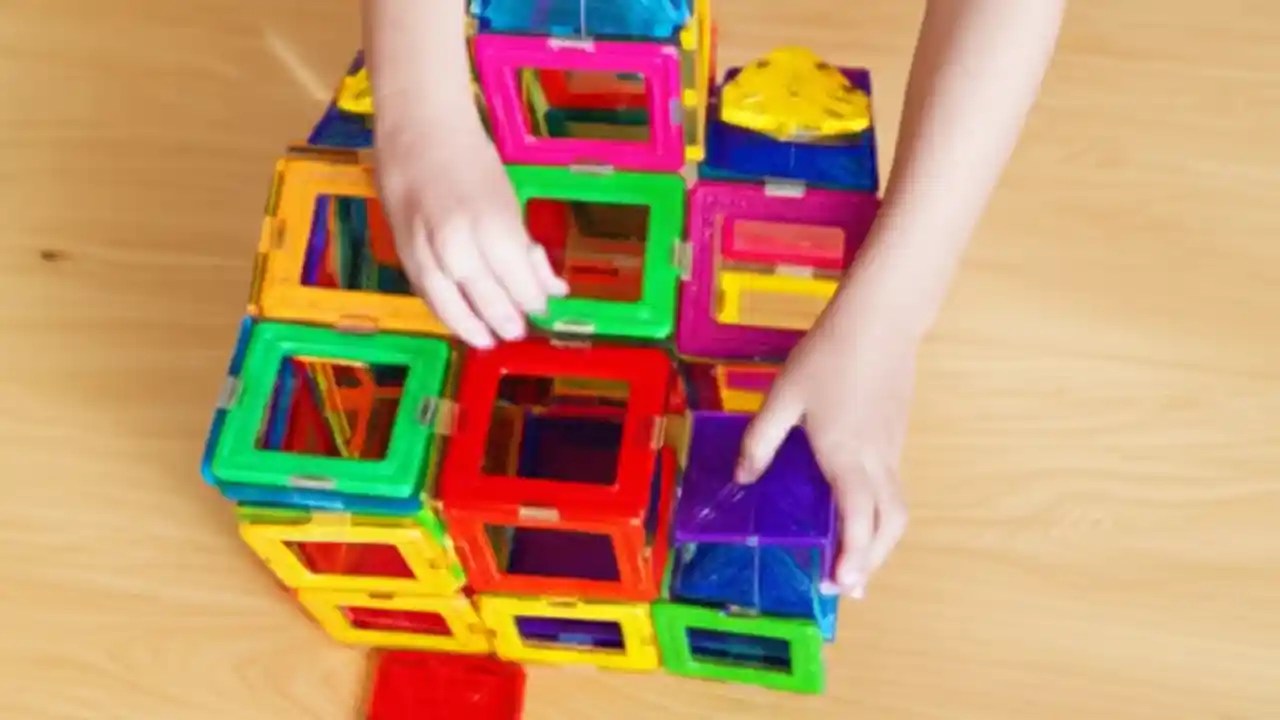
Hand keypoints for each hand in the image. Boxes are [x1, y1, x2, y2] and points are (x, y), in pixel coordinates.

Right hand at [373, 113, 568, 347]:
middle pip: (485, 298)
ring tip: (486, 340)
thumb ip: (527, 248)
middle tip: (516, 332)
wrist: (418, 128)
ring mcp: (425, 248)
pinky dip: (442, 308)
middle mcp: (458, 243)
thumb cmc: (473, 159)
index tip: (542, 307)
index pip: (518, 281)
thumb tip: (553, 287)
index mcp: (493, 226)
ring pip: (448, 302)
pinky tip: (456, 319)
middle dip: (505, 319)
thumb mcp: (510, 201)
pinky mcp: (402, 249)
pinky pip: (424, 289)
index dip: (532, 300)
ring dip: (470, 326)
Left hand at [736, 282, 917, 598]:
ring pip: (895, 508)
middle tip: (845, 586)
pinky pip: (892, 488)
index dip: (853, 555)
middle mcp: (876, 459)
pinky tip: (857, 514)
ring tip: (854, 563)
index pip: (858, 517)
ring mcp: (892, 449)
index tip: (843, 584)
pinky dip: (879, 514)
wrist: (881, 320)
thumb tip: (743, 479)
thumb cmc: (829, 355)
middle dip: (871, 561)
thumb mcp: (783, 396)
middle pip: (888, 524)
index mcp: (846, 454)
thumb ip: (761, 440)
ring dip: (878, 542)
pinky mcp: (896, 437)